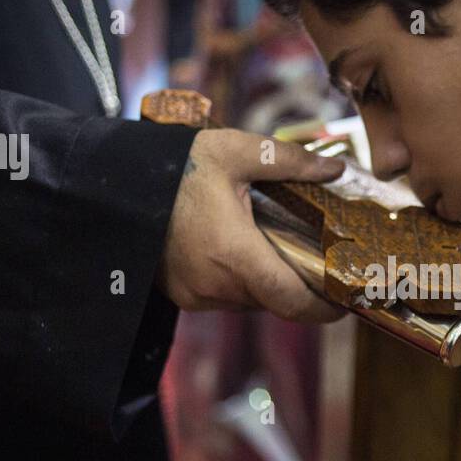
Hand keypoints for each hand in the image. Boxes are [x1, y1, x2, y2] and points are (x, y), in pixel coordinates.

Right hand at [159, 128, 344, 321]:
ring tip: (271, 243)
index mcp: (236, 255)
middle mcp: (217, 285)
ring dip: (265, 279)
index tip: (345, 303)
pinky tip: (238, 247)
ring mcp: (196, 295)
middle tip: (316, 260)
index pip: (293, 302)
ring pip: (250, 299)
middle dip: (297, 284)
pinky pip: (225, 295)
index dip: (324, 309)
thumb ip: (290, 161)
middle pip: (275, 300)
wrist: (115, 184)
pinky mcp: (181, 295)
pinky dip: (239, 278)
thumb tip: (336, 167)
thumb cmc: (177, 165)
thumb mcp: (235, 151)